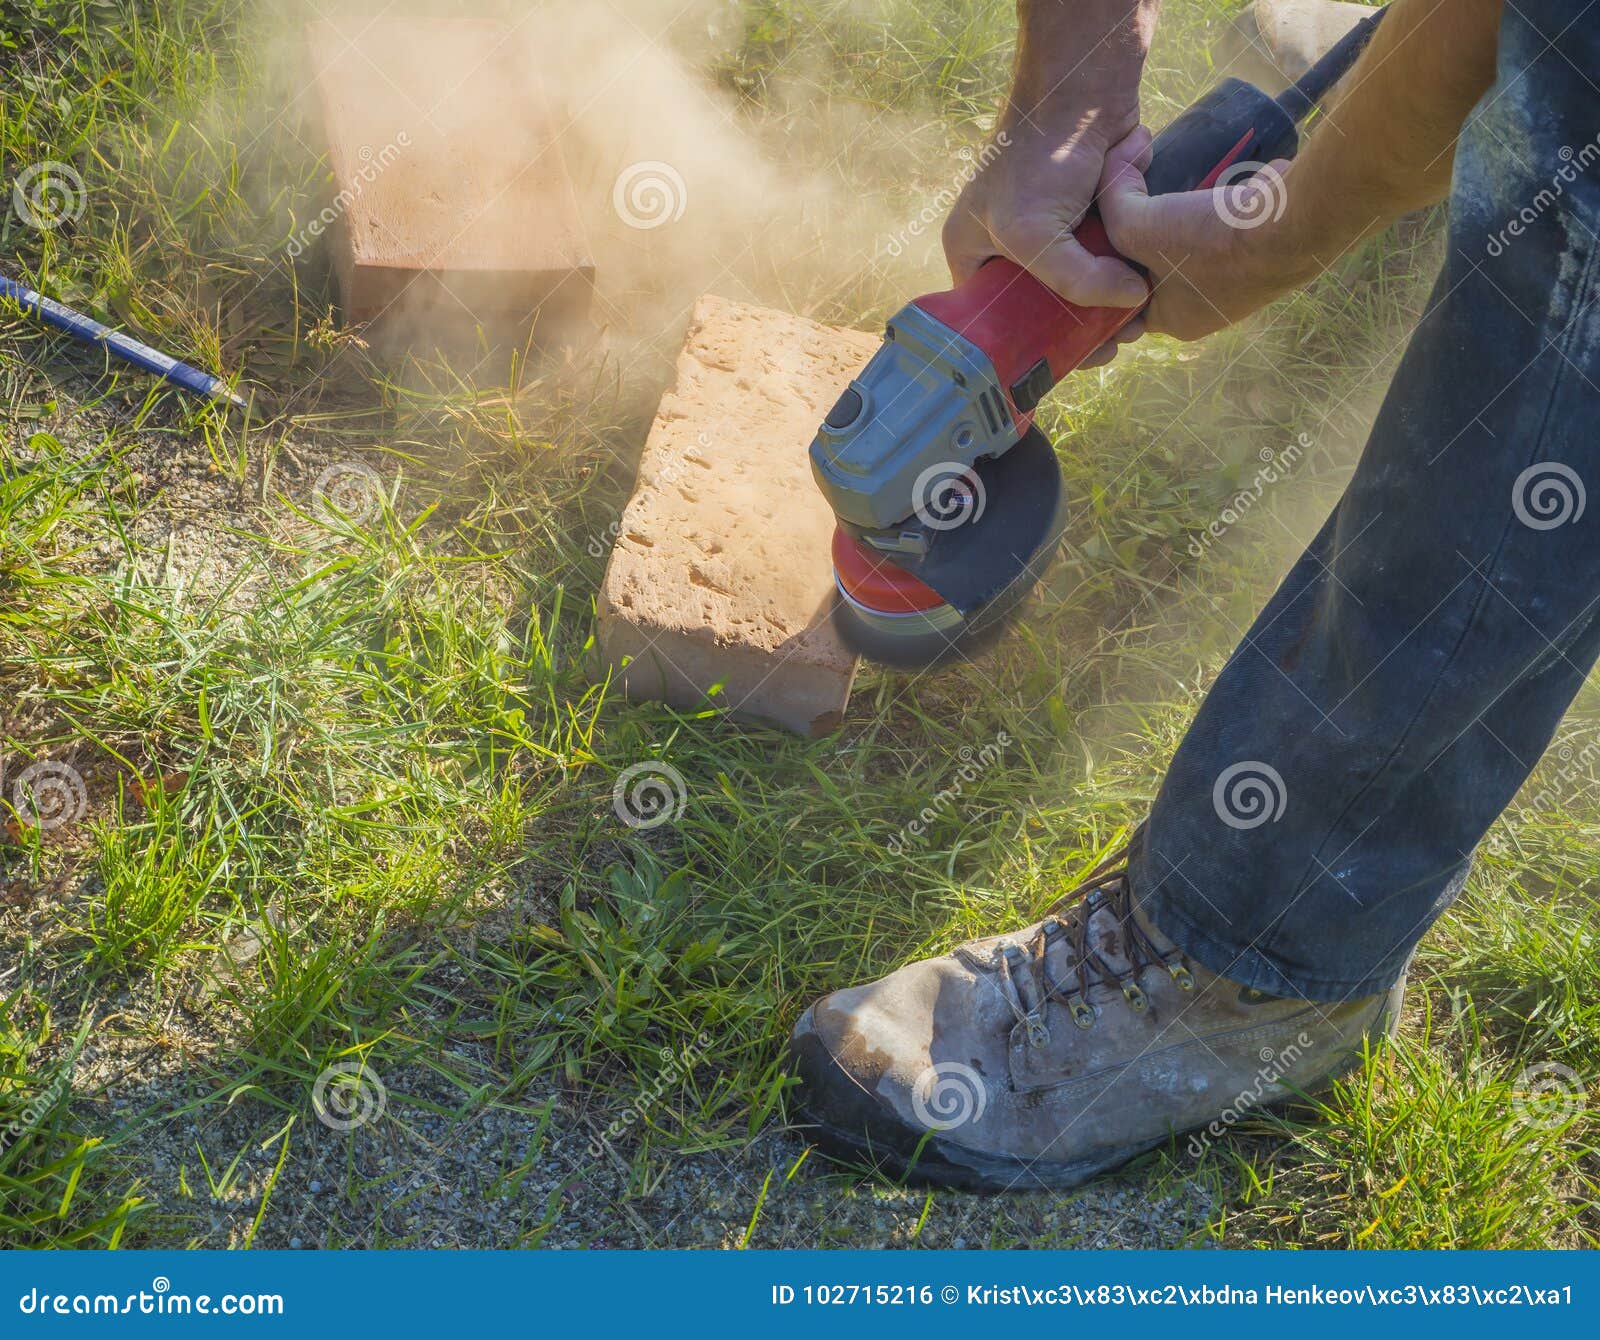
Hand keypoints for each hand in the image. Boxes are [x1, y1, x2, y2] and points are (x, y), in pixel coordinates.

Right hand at [942, 0, 1160, 331]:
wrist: (1084, 90)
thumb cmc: (1037, 155)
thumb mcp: (1034, 233)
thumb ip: (1075, 280)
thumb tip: (1132, 302)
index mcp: (972, 255)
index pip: (992, 320)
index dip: (1025, 346)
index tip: (1064, 365)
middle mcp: (1006, 248)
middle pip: (1039, 310)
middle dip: (1073, 331)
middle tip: (1107, 350)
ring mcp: (1050, 234)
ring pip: (1077, 291)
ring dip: (1103, 310)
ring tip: (1129, 329)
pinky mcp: (1087, 220)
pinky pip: (1102, 263)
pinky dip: (1120, 278)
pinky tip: (1138, 297)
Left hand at [1095, 127, 1324, 340]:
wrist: (1294, 221)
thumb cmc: (1210, 240)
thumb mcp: (1139, 226)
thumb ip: (1113, 205)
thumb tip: (1112, 173)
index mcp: (1173, 321)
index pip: (1123, 306)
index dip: (1103, 276)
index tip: (1092, 241)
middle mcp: (1204, 306)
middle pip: (1153, 272)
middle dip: (1137, 241)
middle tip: (1120, 206)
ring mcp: (1234, 278)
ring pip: (1186, 247)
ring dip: (1171, 219)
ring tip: (1153, 186)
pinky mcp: (1256, 245)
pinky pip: (1218, 227)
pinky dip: (1204, 206)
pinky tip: (1192, 179)